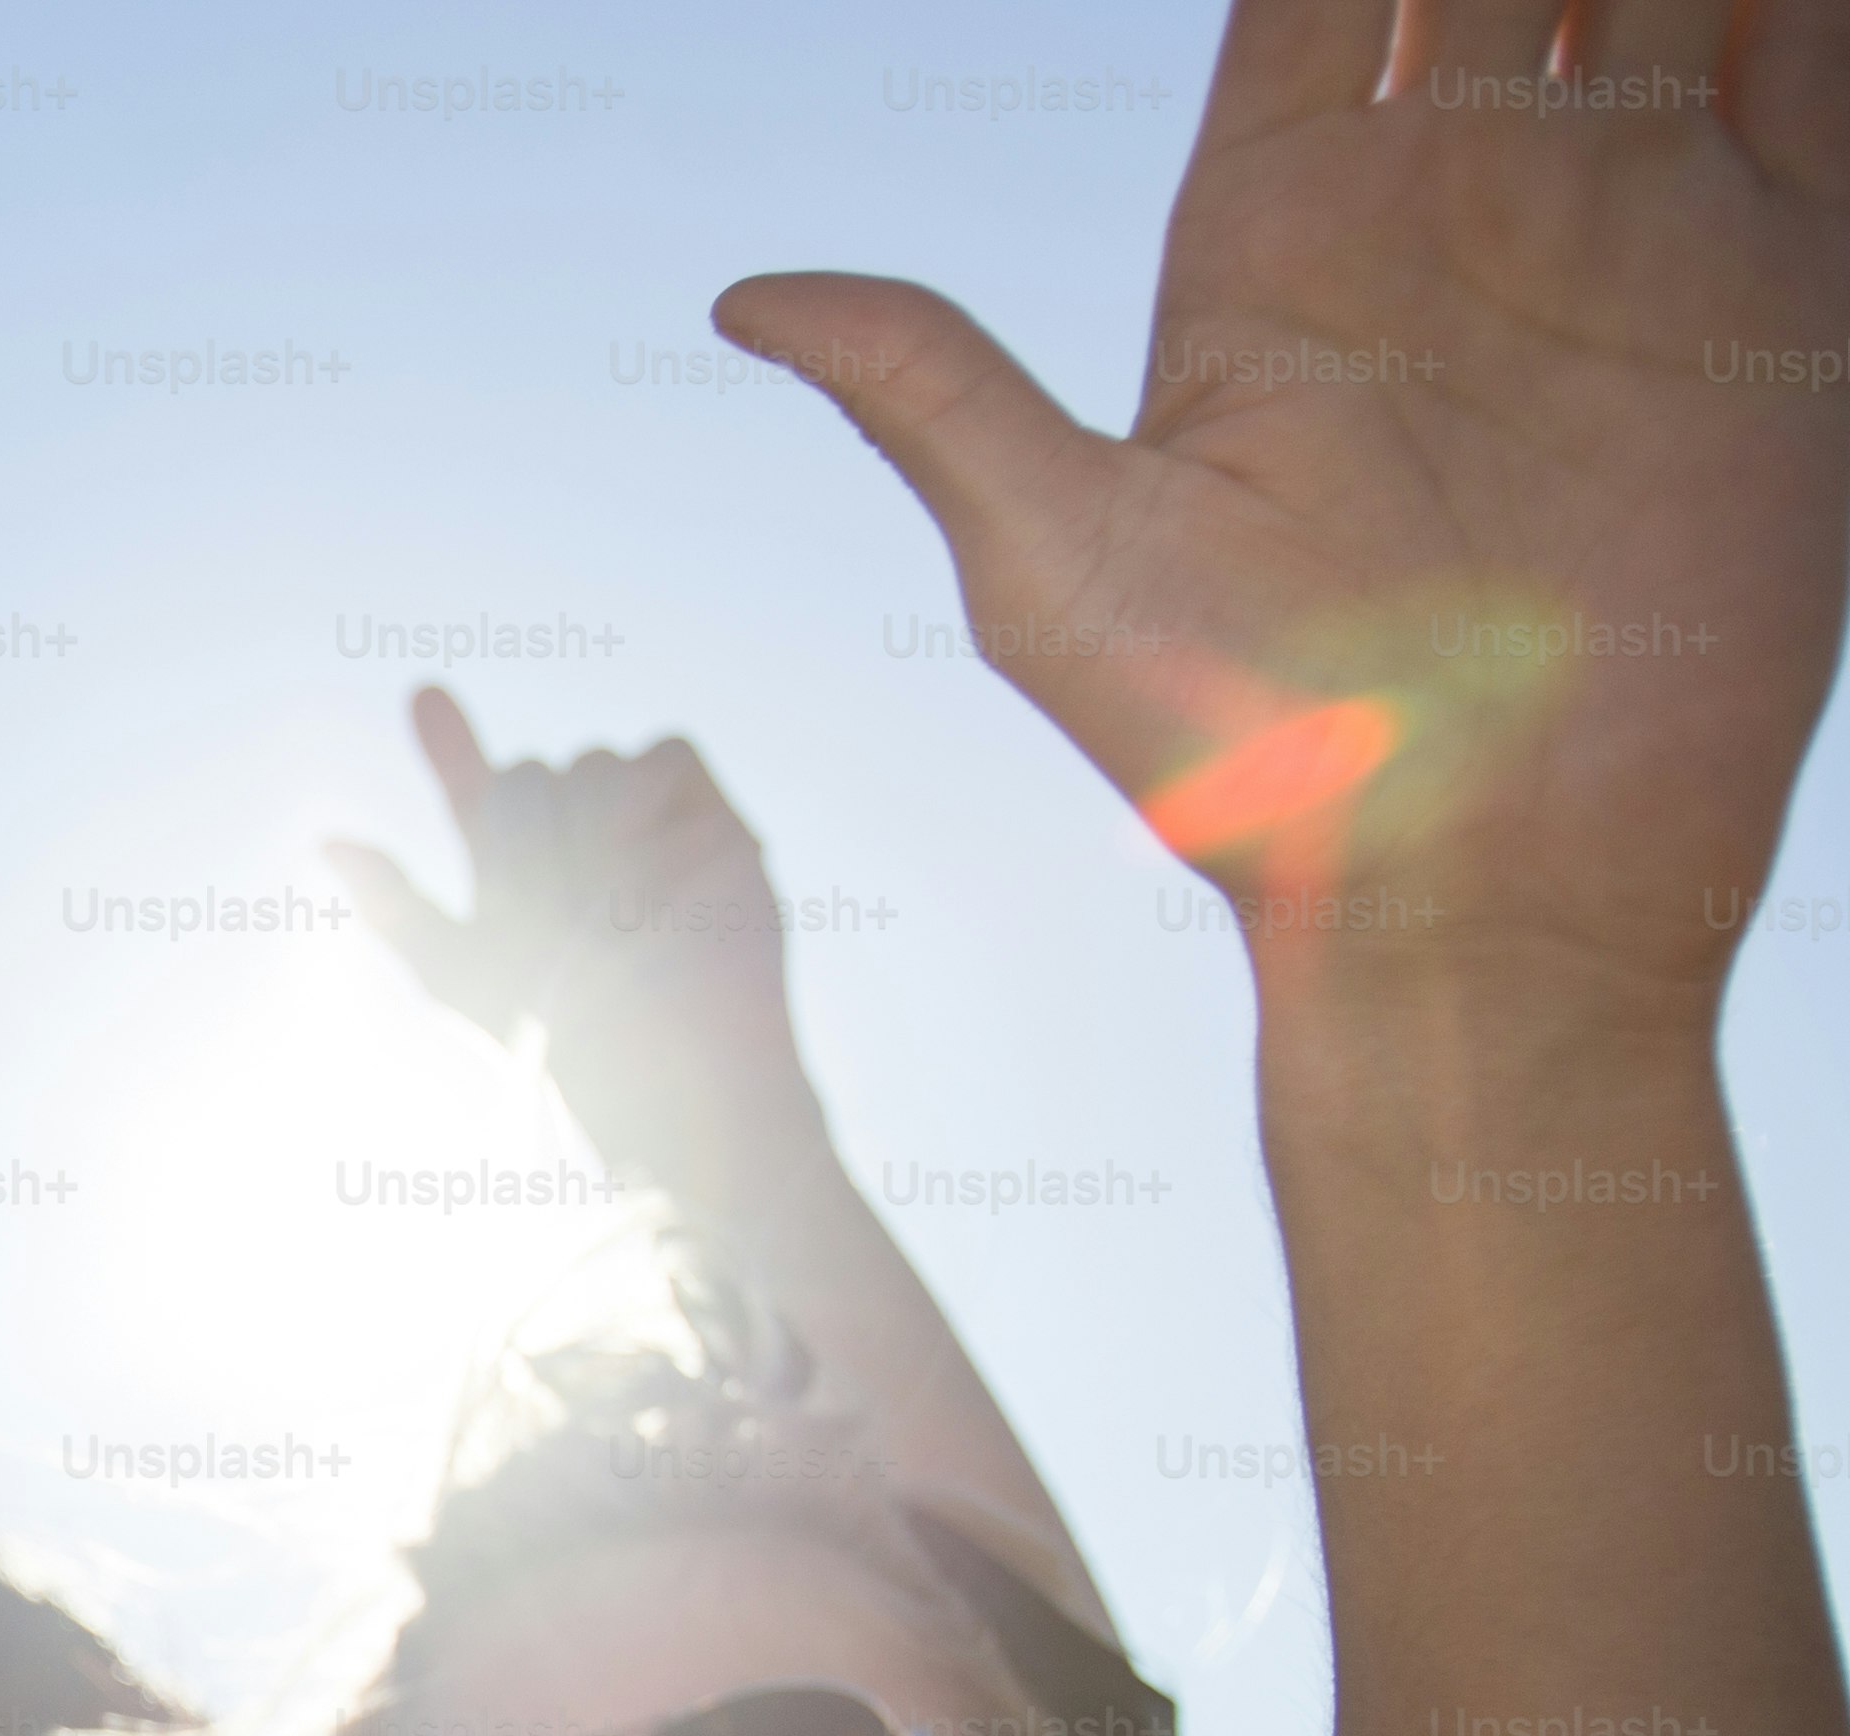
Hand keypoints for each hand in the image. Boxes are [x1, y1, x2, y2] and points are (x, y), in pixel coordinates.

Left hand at [329, 689, 818, 1194]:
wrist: (666, 1058)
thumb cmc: (563, 1037)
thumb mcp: (459, 973)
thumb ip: (397, 905)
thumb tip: (326, 842)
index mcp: (518, 878)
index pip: (480, 795)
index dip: (449, 743)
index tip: (423, 697)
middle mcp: (581, 846)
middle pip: (526, 777)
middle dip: (523, 837)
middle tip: (550, 909)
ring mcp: (645, 829)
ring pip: (587, 760)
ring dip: (583, 829)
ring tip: (606, 903)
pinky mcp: (708, 817)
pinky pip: (663, 751)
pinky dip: (642, 793)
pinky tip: (644, 850)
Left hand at [719, 0, 1849, 1008]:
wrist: (1477, 903)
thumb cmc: (1247, 766)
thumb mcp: (1052, 565)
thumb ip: (929, 393)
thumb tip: (736, 297)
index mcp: (1283, 244)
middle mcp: (1455, 219)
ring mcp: (1623, 248)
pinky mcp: (1781, 303)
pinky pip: (1807, 89)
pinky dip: (1801, 5)